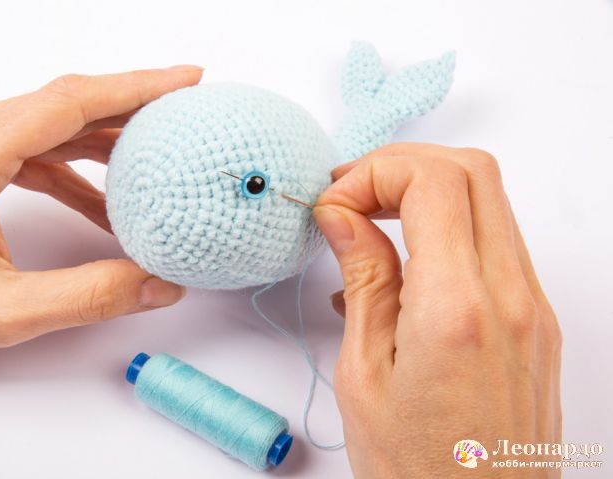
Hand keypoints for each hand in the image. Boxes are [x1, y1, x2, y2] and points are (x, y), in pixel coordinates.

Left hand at [0, 66, 202, 363]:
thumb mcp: (1, 312)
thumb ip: (88, 297)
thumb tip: (159, 284)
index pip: (70, 103)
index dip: (136, 88)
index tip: (186, 80)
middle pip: (66, 101)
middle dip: (132, 105)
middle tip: (186, 112)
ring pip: (51, 120)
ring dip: (105, 137)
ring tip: (157, 155)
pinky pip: (32, 146)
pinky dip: (73, 166)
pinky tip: (103, 200)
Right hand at [315, 144, 560, 477]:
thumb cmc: (415, 472)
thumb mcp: (364, 374)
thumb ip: (362, 280)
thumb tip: (344, 216)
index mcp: (459, 311)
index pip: (432, 182)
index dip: (375, 172)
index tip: (335, 203)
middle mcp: (512, 299)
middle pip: (472, 173)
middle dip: (403, 165)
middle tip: (352, 194)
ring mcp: (534, 309)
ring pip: (489, 201)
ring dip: (426, 192)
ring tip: (370, 222)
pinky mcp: (536, 321)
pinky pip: (496, 243)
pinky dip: (448, 228)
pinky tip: (403, 264)